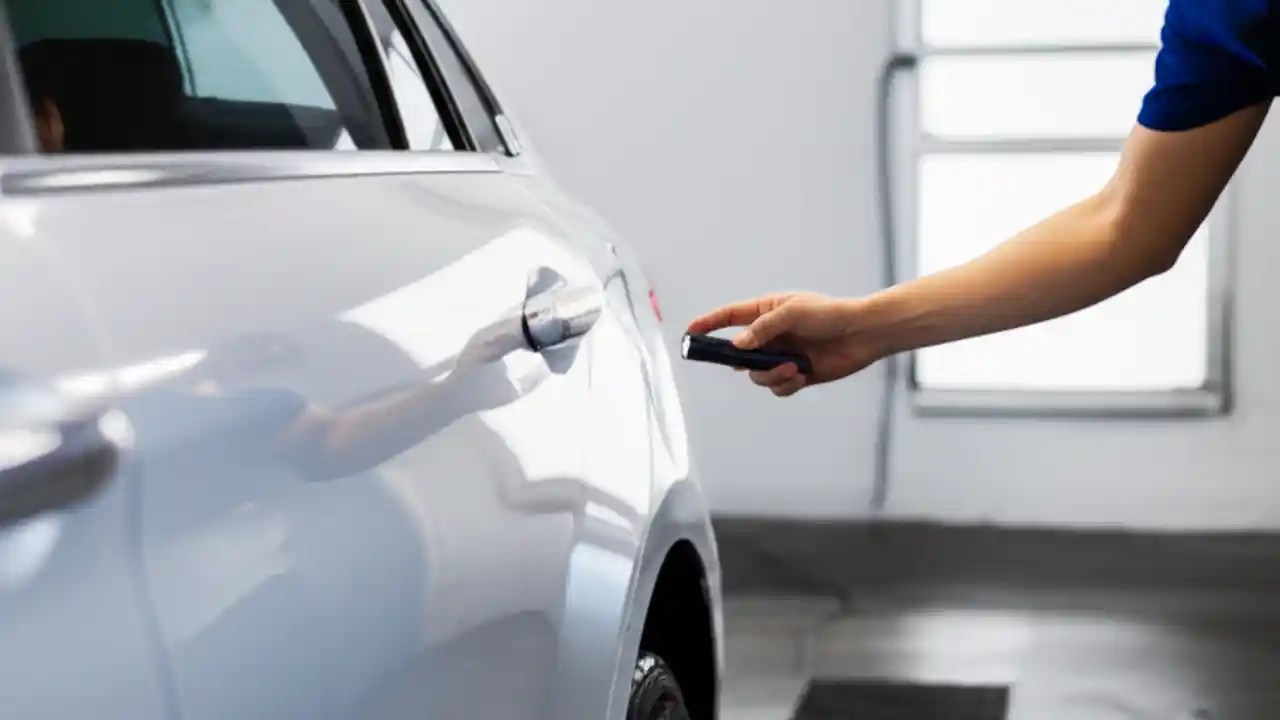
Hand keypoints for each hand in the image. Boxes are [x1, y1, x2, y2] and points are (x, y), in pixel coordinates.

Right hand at [687, 292, 881, 396]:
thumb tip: (738, 346)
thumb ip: (762, 329)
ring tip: (792, 368)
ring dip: (770, 374)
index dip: (709, 324)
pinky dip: (785, 384)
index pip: (730, 317)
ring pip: (757, 374)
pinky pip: (777, 387)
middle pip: (738, 352)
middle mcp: (771, 335)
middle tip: (744, 363)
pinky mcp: (796, 374)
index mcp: (767, 312)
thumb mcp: (792, 313)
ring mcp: (782, 355)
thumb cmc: (829, 314)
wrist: (862, 334)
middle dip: (740, 360)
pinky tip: (801, 376)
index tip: (690, 332)